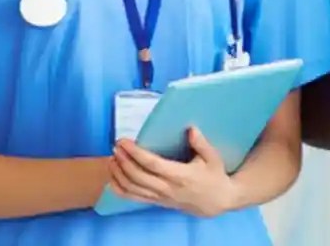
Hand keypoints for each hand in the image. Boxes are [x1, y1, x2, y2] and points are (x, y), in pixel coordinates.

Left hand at [109, 127, 237, 216]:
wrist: (216, 201)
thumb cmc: (214, 176)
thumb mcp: (213, 158)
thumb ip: (201, 143)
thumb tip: (190, 128)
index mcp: (181, 175)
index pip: (152, 164)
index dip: (136, 153)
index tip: (125, 141)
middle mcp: (167, 188)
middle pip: (137, 176)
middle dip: (123, 160)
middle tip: (116, 145)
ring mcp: (160, 197)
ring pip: (132, 189)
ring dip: (118, 173)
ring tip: (113, 157)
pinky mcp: (156, 202)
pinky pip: (133, 198)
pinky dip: (119, 188)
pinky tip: (113, 176)